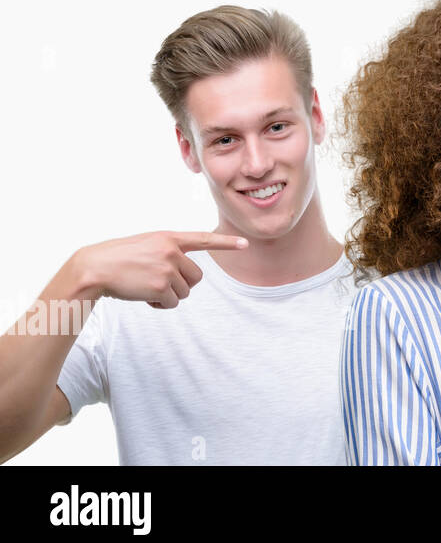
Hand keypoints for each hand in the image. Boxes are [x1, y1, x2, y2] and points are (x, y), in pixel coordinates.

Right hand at [71, 231, 247, 308]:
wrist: (93, 268)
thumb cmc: (118, 258)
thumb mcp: (146, 246)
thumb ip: (169, 252)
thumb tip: (187, 275)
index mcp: (169, 238)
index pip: (203, 239)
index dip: (226, 242)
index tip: (245, 244)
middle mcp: (172, 251)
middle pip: (196, 277)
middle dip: (181, 285)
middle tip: (158, 282)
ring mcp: (167, 268)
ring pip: (185, 292)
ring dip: (168, 295)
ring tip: (145, 286)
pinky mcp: (160, 286)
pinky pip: (172, 303)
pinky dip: (159, 304)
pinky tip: (142, 295)